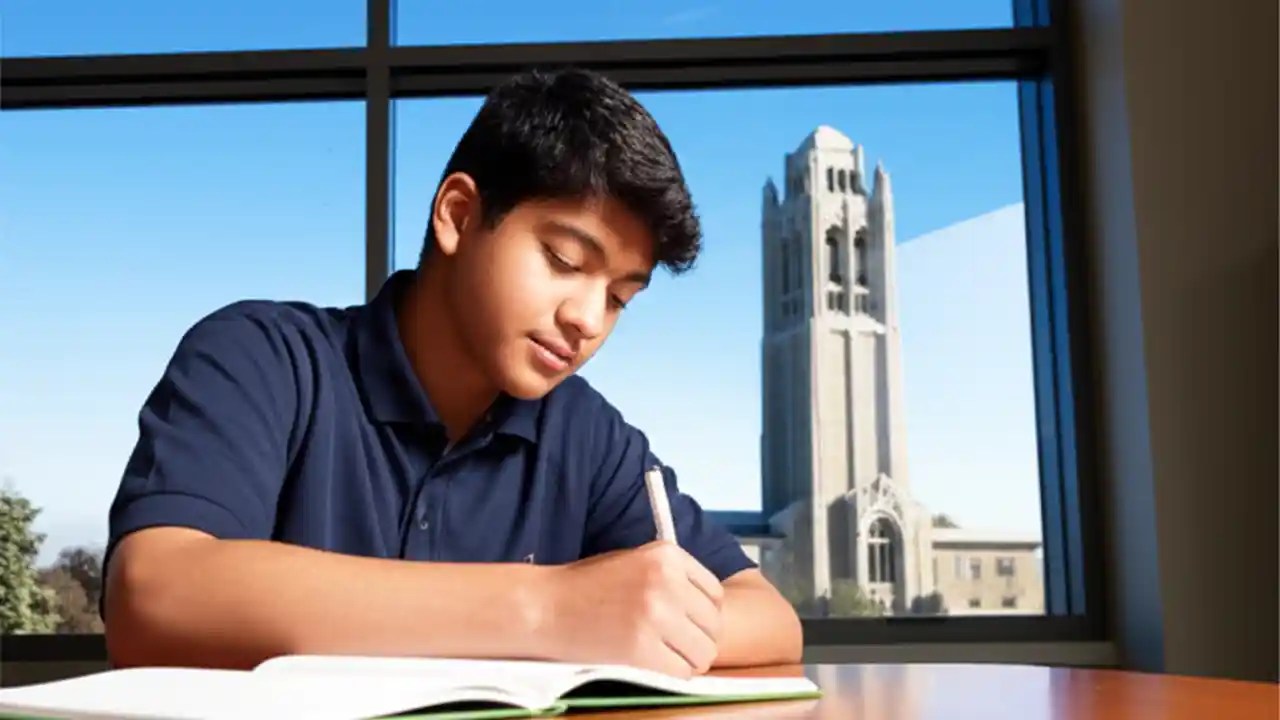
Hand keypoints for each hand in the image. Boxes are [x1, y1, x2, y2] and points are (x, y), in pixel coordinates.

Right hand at [541, 541, 723, 677]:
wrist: (545, 606)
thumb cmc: (586, 585)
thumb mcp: (634, 561)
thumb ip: (672, 576)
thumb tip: (707, 608)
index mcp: (668, 554)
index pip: (715, 594)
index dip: (702, 613)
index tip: (684, 621)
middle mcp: (667, 581)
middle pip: (713, 625)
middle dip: (697, 638)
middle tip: (674, 643)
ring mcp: (656, 614)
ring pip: (704, 652)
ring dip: (689, 659)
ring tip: (665, 655)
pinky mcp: (642, 648)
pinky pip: (682, 671)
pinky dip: (673, 673)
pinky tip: (653, 664)